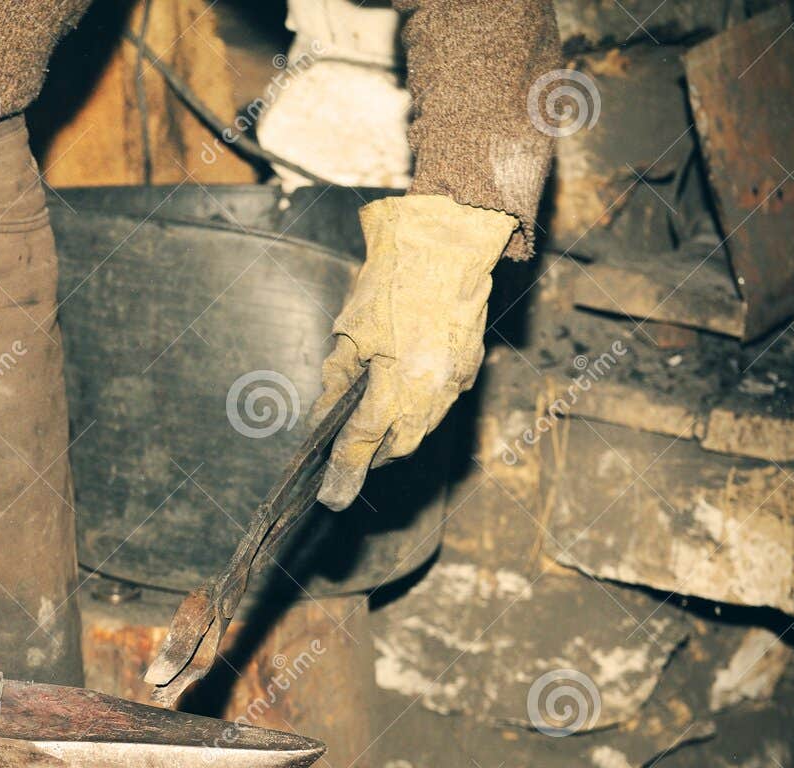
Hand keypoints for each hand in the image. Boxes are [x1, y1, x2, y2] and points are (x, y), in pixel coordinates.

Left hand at [312, 195, 517, 509]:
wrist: (447, 243)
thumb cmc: (393, 281)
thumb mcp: (349, 333)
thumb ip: (337, 380)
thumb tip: (324, 414)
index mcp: (394, 389)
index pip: (360, 446)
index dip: (342, 474)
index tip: (330, 497)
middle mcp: (429, 396)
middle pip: (396, 446)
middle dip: (372, 453)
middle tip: (351, 448)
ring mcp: (454, 383)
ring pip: (421, 426)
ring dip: (396, 428)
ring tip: (376, 414)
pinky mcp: (469, 368)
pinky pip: (440, 400)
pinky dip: (419, 401)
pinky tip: (406, 381)